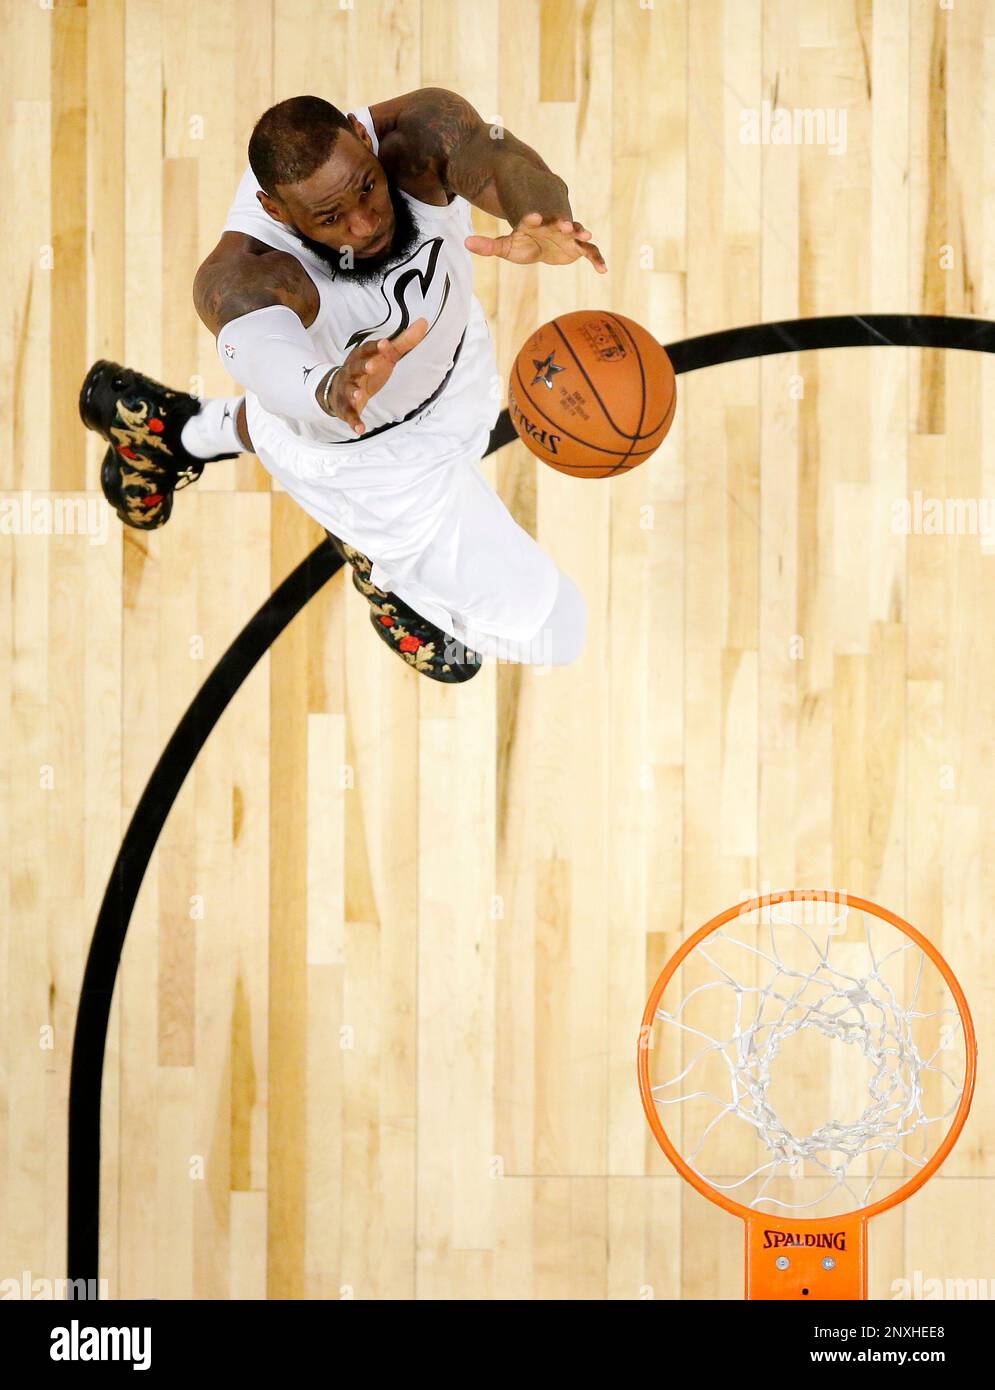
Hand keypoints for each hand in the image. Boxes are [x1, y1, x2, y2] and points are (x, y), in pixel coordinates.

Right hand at [324, 318, 429, 432]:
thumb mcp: (384, 356)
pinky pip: (349, 415)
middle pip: (355, 367)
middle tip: (373, 366)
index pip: (367, 349)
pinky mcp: (345, 408)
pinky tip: (360, 430)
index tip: (386, 343)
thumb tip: (424, 322)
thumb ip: (404, 342)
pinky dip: (354, 422)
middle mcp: (351, 372)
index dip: (375, 347)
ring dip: (353, 393)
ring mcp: (346, 390)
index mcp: (361, 357)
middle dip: (363, 366)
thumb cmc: (366, 370)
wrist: (336, 389)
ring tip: (360, 395)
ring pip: (348, 391)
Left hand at [465, 212, 606, 272]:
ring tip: (586, 236)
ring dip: (582, 234)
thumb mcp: (507, 246)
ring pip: (578, 233)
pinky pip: (590, 253)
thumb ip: (488, 246)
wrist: (543, 244)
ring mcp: (568, 235)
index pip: (533, 219)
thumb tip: (465, 242)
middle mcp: (554, 226)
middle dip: (563, 222)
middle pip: (560, 222)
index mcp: (536, 223)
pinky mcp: (578, 248)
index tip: (531, 217)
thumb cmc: (524, 242)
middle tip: (566, 224)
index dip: (532, 218)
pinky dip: (597, 260)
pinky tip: (603, 271)